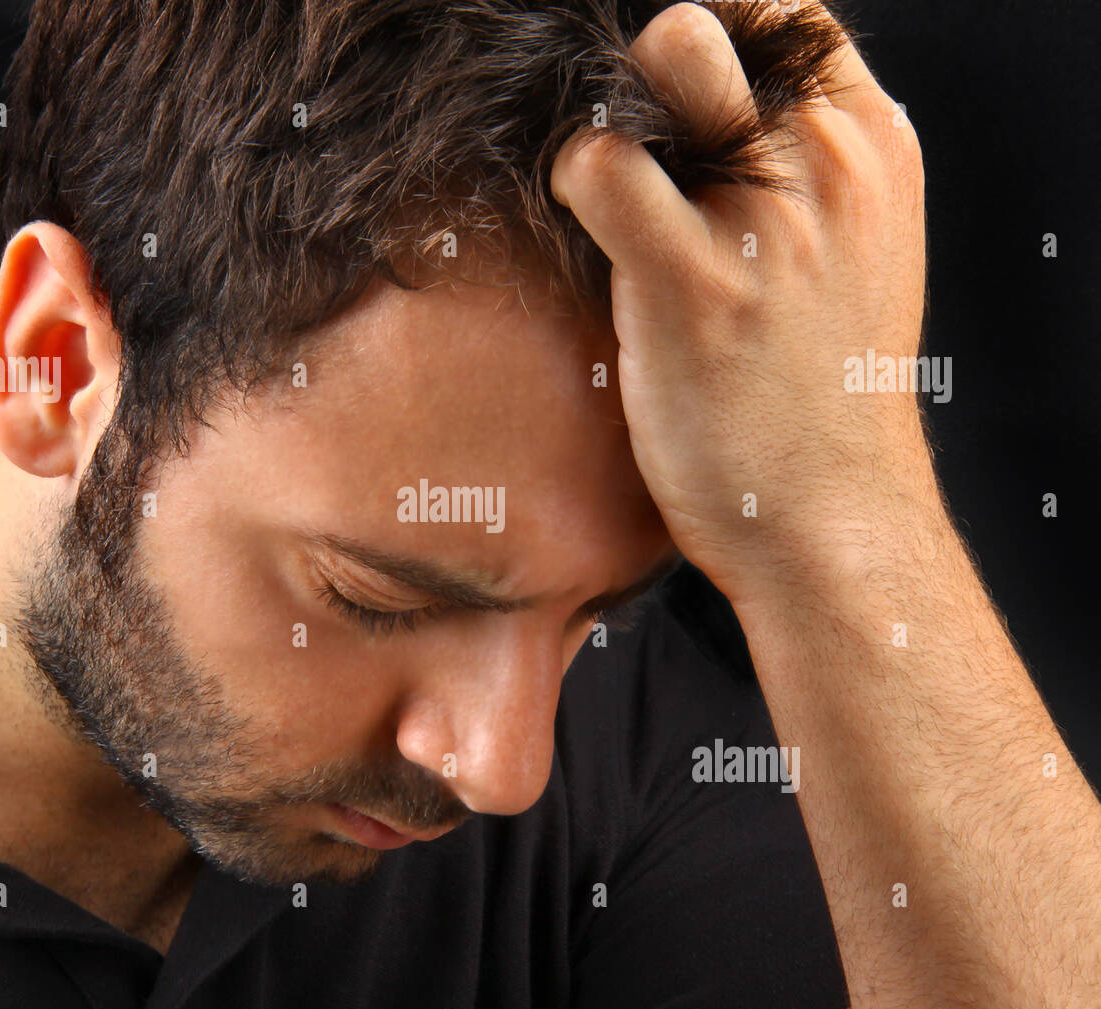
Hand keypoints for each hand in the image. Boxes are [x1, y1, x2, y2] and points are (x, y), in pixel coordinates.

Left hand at [551, 1, 937, 608]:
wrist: (834, 521)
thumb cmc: (822, 403)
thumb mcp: (853, 263)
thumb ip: (804, 184)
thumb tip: (710, 136)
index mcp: (874, 151)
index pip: (787, 20)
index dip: (714, 38)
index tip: (666, 103)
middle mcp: (829, 165)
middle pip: (715, 20)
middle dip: (654, 65)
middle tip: (628, 143)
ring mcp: (768, 218)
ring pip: (663, 59)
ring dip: (609, 116)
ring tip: (604, 196)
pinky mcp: (697, 284)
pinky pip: (599, 164)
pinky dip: (572, 181)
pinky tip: (584, 233)